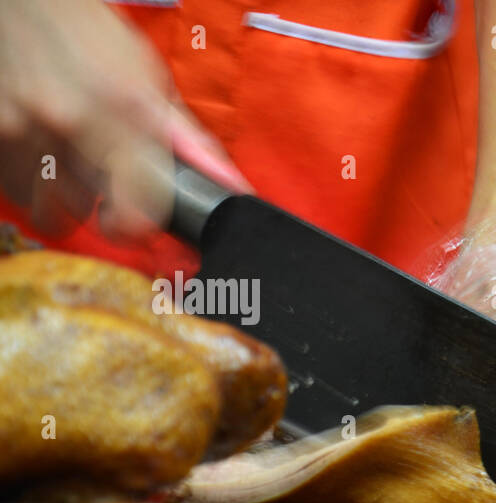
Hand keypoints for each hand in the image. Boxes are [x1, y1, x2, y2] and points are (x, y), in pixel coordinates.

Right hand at [0, 0, 245, 239]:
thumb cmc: (91, 35)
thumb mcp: (151, 80)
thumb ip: (188, 139)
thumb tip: (231, 185)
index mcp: (125, 114)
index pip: (135, 211)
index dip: (136, 229)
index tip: (135, 225)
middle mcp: (71, 125)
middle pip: (89, 210)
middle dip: (99, 201)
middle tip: (102, 176)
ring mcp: (24, 129)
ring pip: (48, 207)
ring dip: (62, 196)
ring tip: (70, 164)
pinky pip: (16, 189)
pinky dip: (29, 183)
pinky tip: (43, 156)